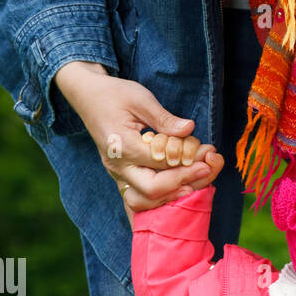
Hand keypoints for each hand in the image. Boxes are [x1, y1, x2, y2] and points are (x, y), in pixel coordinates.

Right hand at [53, 62, 226, 222]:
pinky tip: (180, 185)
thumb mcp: (140, 98)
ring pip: (144, 201)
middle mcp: (117, 165)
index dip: (187, 166)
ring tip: (195, 180)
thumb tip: (189, 128)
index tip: (208, 160)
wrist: (88, 97)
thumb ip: (164, 118)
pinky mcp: (121, 176)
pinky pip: (140, 196)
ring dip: (172, 194)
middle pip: (151, 190)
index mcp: (122, 145)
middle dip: (182, 183)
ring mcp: (117, 174)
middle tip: (205, 171)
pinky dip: (162, 195)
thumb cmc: (114, 94)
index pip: (160, 165)